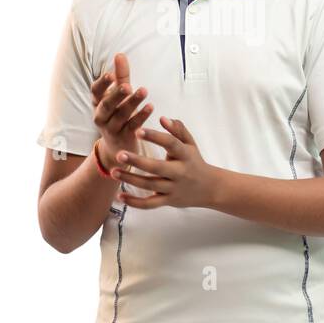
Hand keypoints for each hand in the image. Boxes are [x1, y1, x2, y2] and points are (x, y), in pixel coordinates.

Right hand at [91, 52, 153, 168]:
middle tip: (127, 85)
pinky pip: (132, 126)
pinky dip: (141, 116)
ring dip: (132, 103)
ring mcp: (111, 129)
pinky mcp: (124, 138)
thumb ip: (120, 76)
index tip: (111, 75)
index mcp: (97, 103)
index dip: (102, 83)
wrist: (118, 148)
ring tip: (144, 91)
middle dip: (116, 95)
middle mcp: (101, 116)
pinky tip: (150, 106)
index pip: (95, 91)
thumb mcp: (118, 95)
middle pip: (107, 105)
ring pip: (121, 115)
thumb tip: (120, 54)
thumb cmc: (117, 114)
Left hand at [108, 116, 222, 209]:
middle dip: (137, 161)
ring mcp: (174, 188)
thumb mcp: (190, 144)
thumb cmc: (195, 161)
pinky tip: (119, 196)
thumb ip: (178, 129)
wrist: (210, 188)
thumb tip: (162, 118)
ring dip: (130, 179)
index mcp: (185, 155)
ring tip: (113, 171)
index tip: (138, 130)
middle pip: (157, 167)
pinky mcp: (169, 201)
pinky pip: (150, 204)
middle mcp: (180, 172)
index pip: (170, 144)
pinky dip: (135, 202)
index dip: (154, 137)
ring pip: (150, 185)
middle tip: (119, 154)